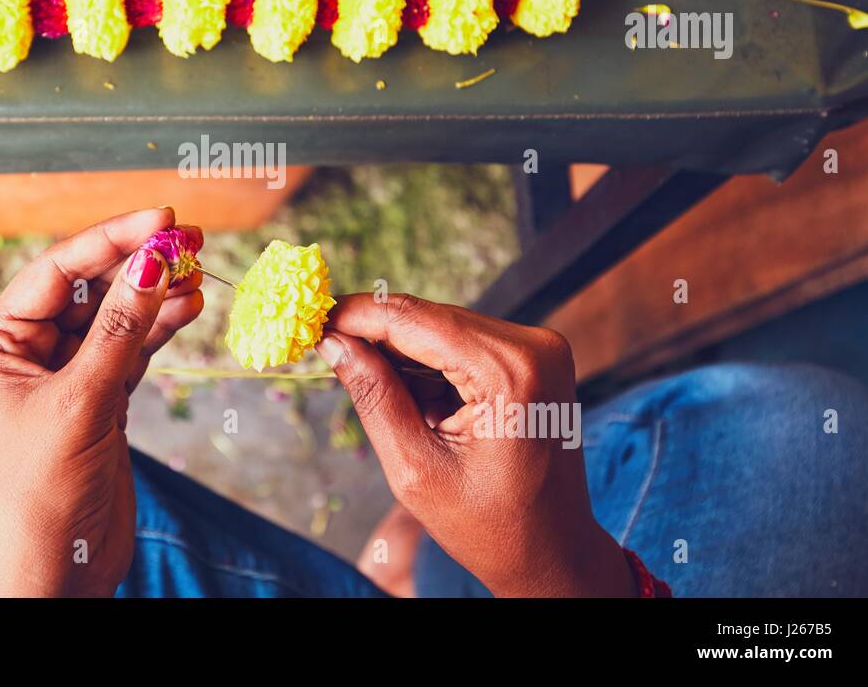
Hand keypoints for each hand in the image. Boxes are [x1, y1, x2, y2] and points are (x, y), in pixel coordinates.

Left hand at [0, 208, 202, 596]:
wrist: (51, 578)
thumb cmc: (39, 493)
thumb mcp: (81, 402)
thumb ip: (121, 329)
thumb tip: (156, 259)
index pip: (58, 269)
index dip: (112, 238)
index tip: (164, 218)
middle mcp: (28, 352)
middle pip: (90, 286)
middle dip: (140, 262)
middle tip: (194, 239)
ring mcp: (67, 376)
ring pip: (118, 315)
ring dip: (157, 293)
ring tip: (202, 271)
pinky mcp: (100, 400)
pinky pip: (134, 348)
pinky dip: (162, 328)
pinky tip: (191, 307)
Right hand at [317, 295, 635, 597]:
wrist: (554, 552)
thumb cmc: (491, 526)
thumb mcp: (415, 469)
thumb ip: (375, 396)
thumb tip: (334, 343)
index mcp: (509, 372)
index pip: (415, 319)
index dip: (357, 315)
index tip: (313, 320)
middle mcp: (533, 346)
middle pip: (429, 317)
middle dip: (376, 335)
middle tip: (328, 354)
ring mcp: (539, 348)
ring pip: (443, 326)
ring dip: (405, 354)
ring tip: (394, 407)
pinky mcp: (533, 357)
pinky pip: (464, 341)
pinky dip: (432, 364)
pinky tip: (424, 406)